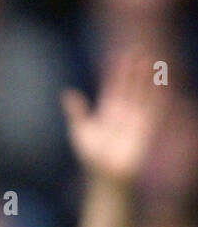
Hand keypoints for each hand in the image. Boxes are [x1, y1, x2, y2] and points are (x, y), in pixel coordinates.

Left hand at [62, 49, 168, 186]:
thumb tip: (67, 92)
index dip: (116, 71)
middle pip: (129, 85)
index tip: (117, 54)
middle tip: (133, 50)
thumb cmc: (91, 158)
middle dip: (131, 69)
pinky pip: (155, 108)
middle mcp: (123, 111)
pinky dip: (158, 94)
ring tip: (146, 60)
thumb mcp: (80, 131)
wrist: (106, 176)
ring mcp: (136, 118)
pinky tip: (160, 81)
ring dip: (144, 77)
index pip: (113, 86)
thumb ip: (76, 111)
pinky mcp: (147, 127)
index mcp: (108, 111)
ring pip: (142, 92)